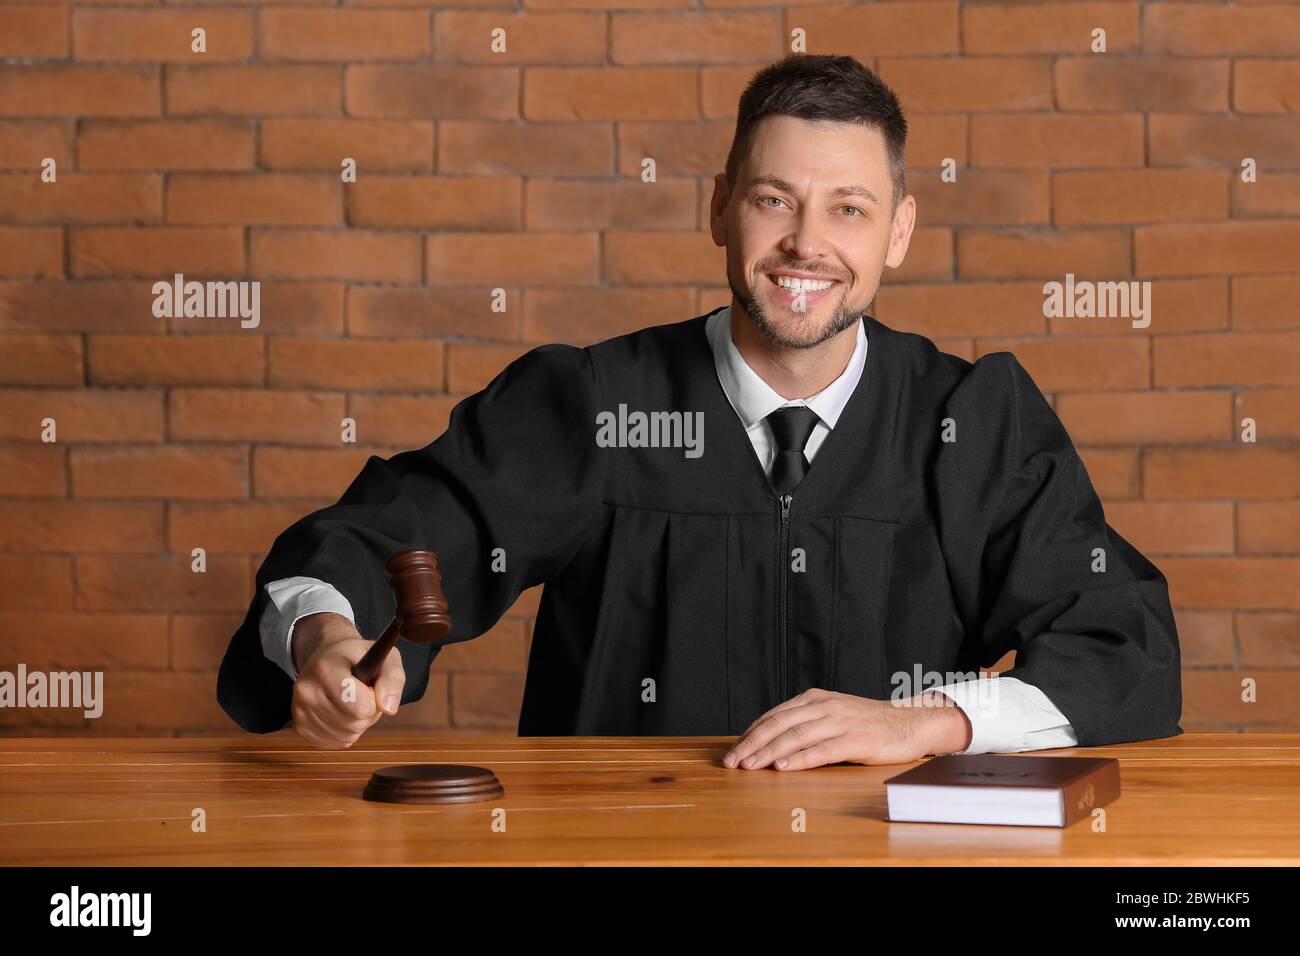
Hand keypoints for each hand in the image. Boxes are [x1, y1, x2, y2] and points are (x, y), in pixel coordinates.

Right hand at [289, 612, 405, 749]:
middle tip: (362, 693)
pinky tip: (341, 712)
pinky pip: (336, 742)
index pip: (360, 705)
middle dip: (368, 712)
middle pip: (355, 723)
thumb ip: (392, 679)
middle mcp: (307, 690)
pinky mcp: (300, 727)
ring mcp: (300, 710)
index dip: (373, 699)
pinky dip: (345, 732)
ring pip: (346, 736)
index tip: (368, 686)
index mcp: (326, 668)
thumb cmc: (356, 657)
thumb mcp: (383, 657)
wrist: (325, 657)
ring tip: (351, 702)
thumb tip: (389, 708)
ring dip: (358, 723)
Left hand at [722, 688, 971, 770]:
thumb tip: (770, 741)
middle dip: (752, 743)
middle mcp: (824, 707)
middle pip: (779, 724)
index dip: (751, 733)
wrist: (910, 723)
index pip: (774, 715)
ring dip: (769, 752)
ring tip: (750, 766)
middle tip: (732, 761)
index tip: (733, 749)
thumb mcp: (833, 715)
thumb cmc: (868, 724)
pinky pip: (822, 750)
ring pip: (796, 736)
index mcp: (815, 699)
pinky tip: (783, 767)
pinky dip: (800, 759)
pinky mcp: (855, 740)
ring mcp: (840, 722)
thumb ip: (805, 723)